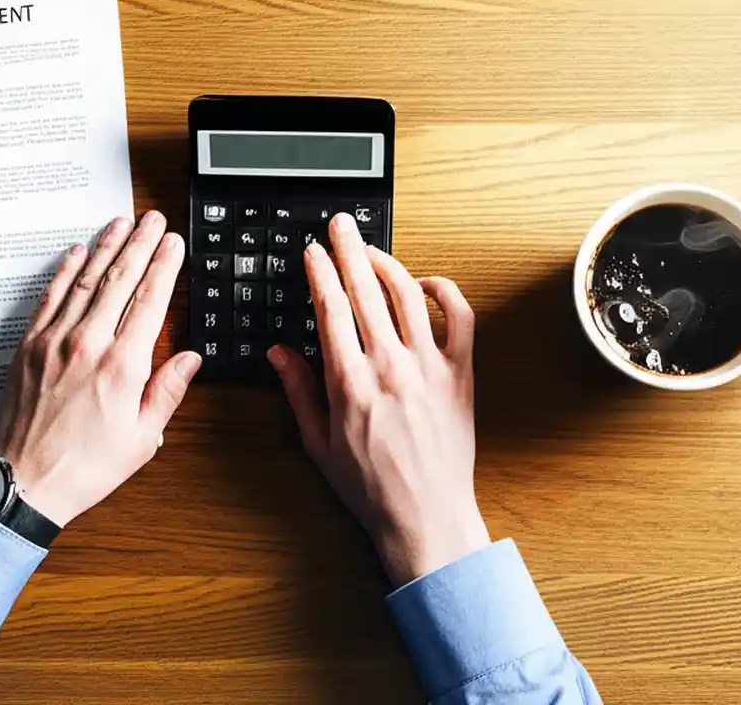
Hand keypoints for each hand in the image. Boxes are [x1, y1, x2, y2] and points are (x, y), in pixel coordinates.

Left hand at [0, 211, 199, 525]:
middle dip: (140, 243)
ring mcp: (54, 341)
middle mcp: (87, 344)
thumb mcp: (142, 438)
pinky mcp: (29, 346)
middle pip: (120, 279)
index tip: (174, 243)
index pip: (150, 300)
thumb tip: (190, 360)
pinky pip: (50, 296)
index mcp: (122, 366)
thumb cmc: (85, 467)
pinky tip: (77, 252)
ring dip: (105, 247)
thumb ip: (167, 392)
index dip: (165, 266)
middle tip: (153, 219)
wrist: (25, 483)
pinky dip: (66, 271)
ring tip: (121, 223)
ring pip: (86, 280)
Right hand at [267, 212, 489, 585]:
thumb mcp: (318, 443)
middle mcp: (391, 366)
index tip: (312, 251)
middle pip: (367, 290)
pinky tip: (425, 285)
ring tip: (371, 248)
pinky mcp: (460, 374)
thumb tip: (280, 353)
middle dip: (349, 249)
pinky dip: (444, 292)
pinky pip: (459, 318)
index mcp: (350, 382)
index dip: (319, 271)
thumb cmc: (371, 487)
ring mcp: (430, 367)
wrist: (425, 516)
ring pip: (409, 295)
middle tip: (339, 224)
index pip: (331, 308)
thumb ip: (298, 391)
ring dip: (388, 263)